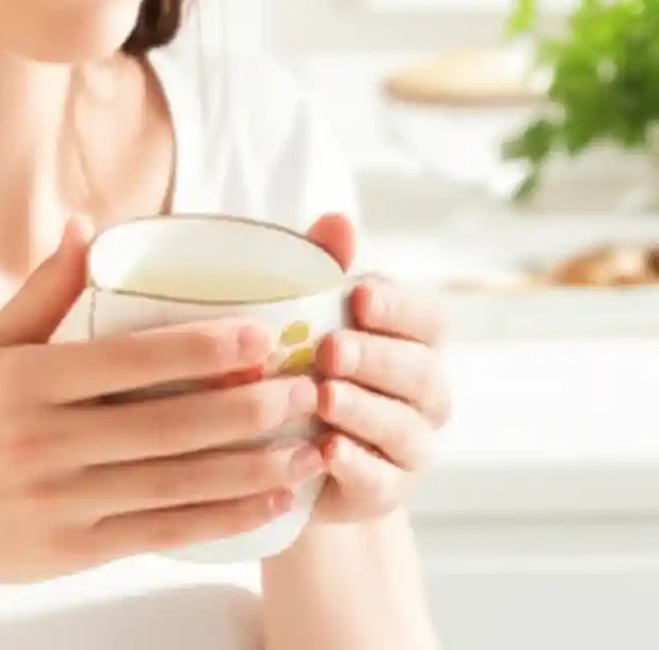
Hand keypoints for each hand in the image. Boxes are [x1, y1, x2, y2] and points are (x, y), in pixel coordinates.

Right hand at [0, 220, 325, 593]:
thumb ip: (40, 293)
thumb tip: (86, 226)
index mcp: (23, 381)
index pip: (126, 359)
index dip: (200, 348)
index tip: (262, 333)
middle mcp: (41, 441)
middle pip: (164, 424)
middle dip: (247, 407)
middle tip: (306, 387)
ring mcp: (60, 501)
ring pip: (175, 482)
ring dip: (252, 467)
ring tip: (311, 446)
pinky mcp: (76, 549)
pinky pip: (164, 531)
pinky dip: (224, 519)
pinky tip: (272, 502)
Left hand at [305, 214, 451, 522]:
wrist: (284, 456)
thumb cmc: (298, 368)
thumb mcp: (302, 319)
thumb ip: (323, 271)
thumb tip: (337, 219)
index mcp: (412, 341)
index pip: (428, 318)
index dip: (400, 307)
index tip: (360, 295)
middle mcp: (424, 393)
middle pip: (421, 372)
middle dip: (377, 358)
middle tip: (331, 349)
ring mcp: (410, 447)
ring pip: (404, 427)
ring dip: (363, 410)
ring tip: (323, 398)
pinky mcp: (385, 492)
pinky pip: (380, 481)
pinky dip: (356, 465)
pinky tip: (327, 451)